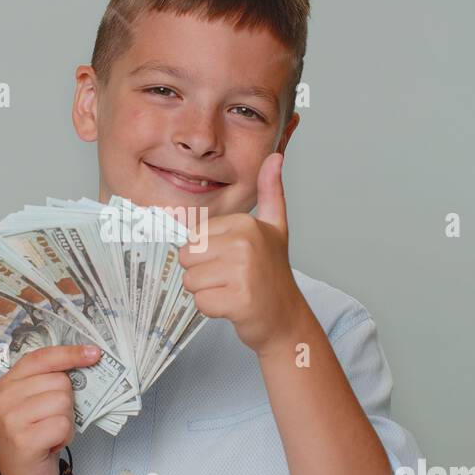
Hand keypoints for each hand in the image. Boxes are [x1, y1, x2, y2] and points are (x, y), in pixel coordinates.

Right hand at [0, 344, 98, 474]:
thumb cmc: (30, 439)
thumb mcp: (30, 404)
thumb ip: (47, 383)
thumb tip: (84, 364)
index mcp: (7, 383)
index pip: (42, 357)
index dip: (70, 354)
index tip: (93, 353)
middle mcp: (6, 397)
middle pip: (59, 381)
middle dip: (67, 402)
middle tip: (52, 420)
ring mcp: (12, 418)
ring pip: (63, 402)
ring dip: (66, 421)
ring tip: (51, 433)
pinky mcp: (24, 440)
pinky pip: (63, 425)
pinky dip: (65, 437)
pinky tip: (51, 444)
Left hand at [178, 151, 304, 353]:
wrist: (287, 317)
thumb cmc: (273, 273)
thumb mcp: (274, 227)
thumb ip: (271, 191)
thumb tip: (275, 157)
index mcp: (245, 224)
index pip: (193, 238)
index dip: (206, 254)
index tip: (232, 261)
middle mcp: (244, 243)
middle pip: (187, 258)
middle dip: (203, 273)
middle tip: (230, 279)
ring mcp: (242, 272)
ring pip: (191, 281)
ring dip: (207, 292)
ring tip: (232, 290)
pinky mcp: (239, 300)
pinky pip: (201, 303)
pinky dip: (213, 310)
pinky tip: (234, 306)